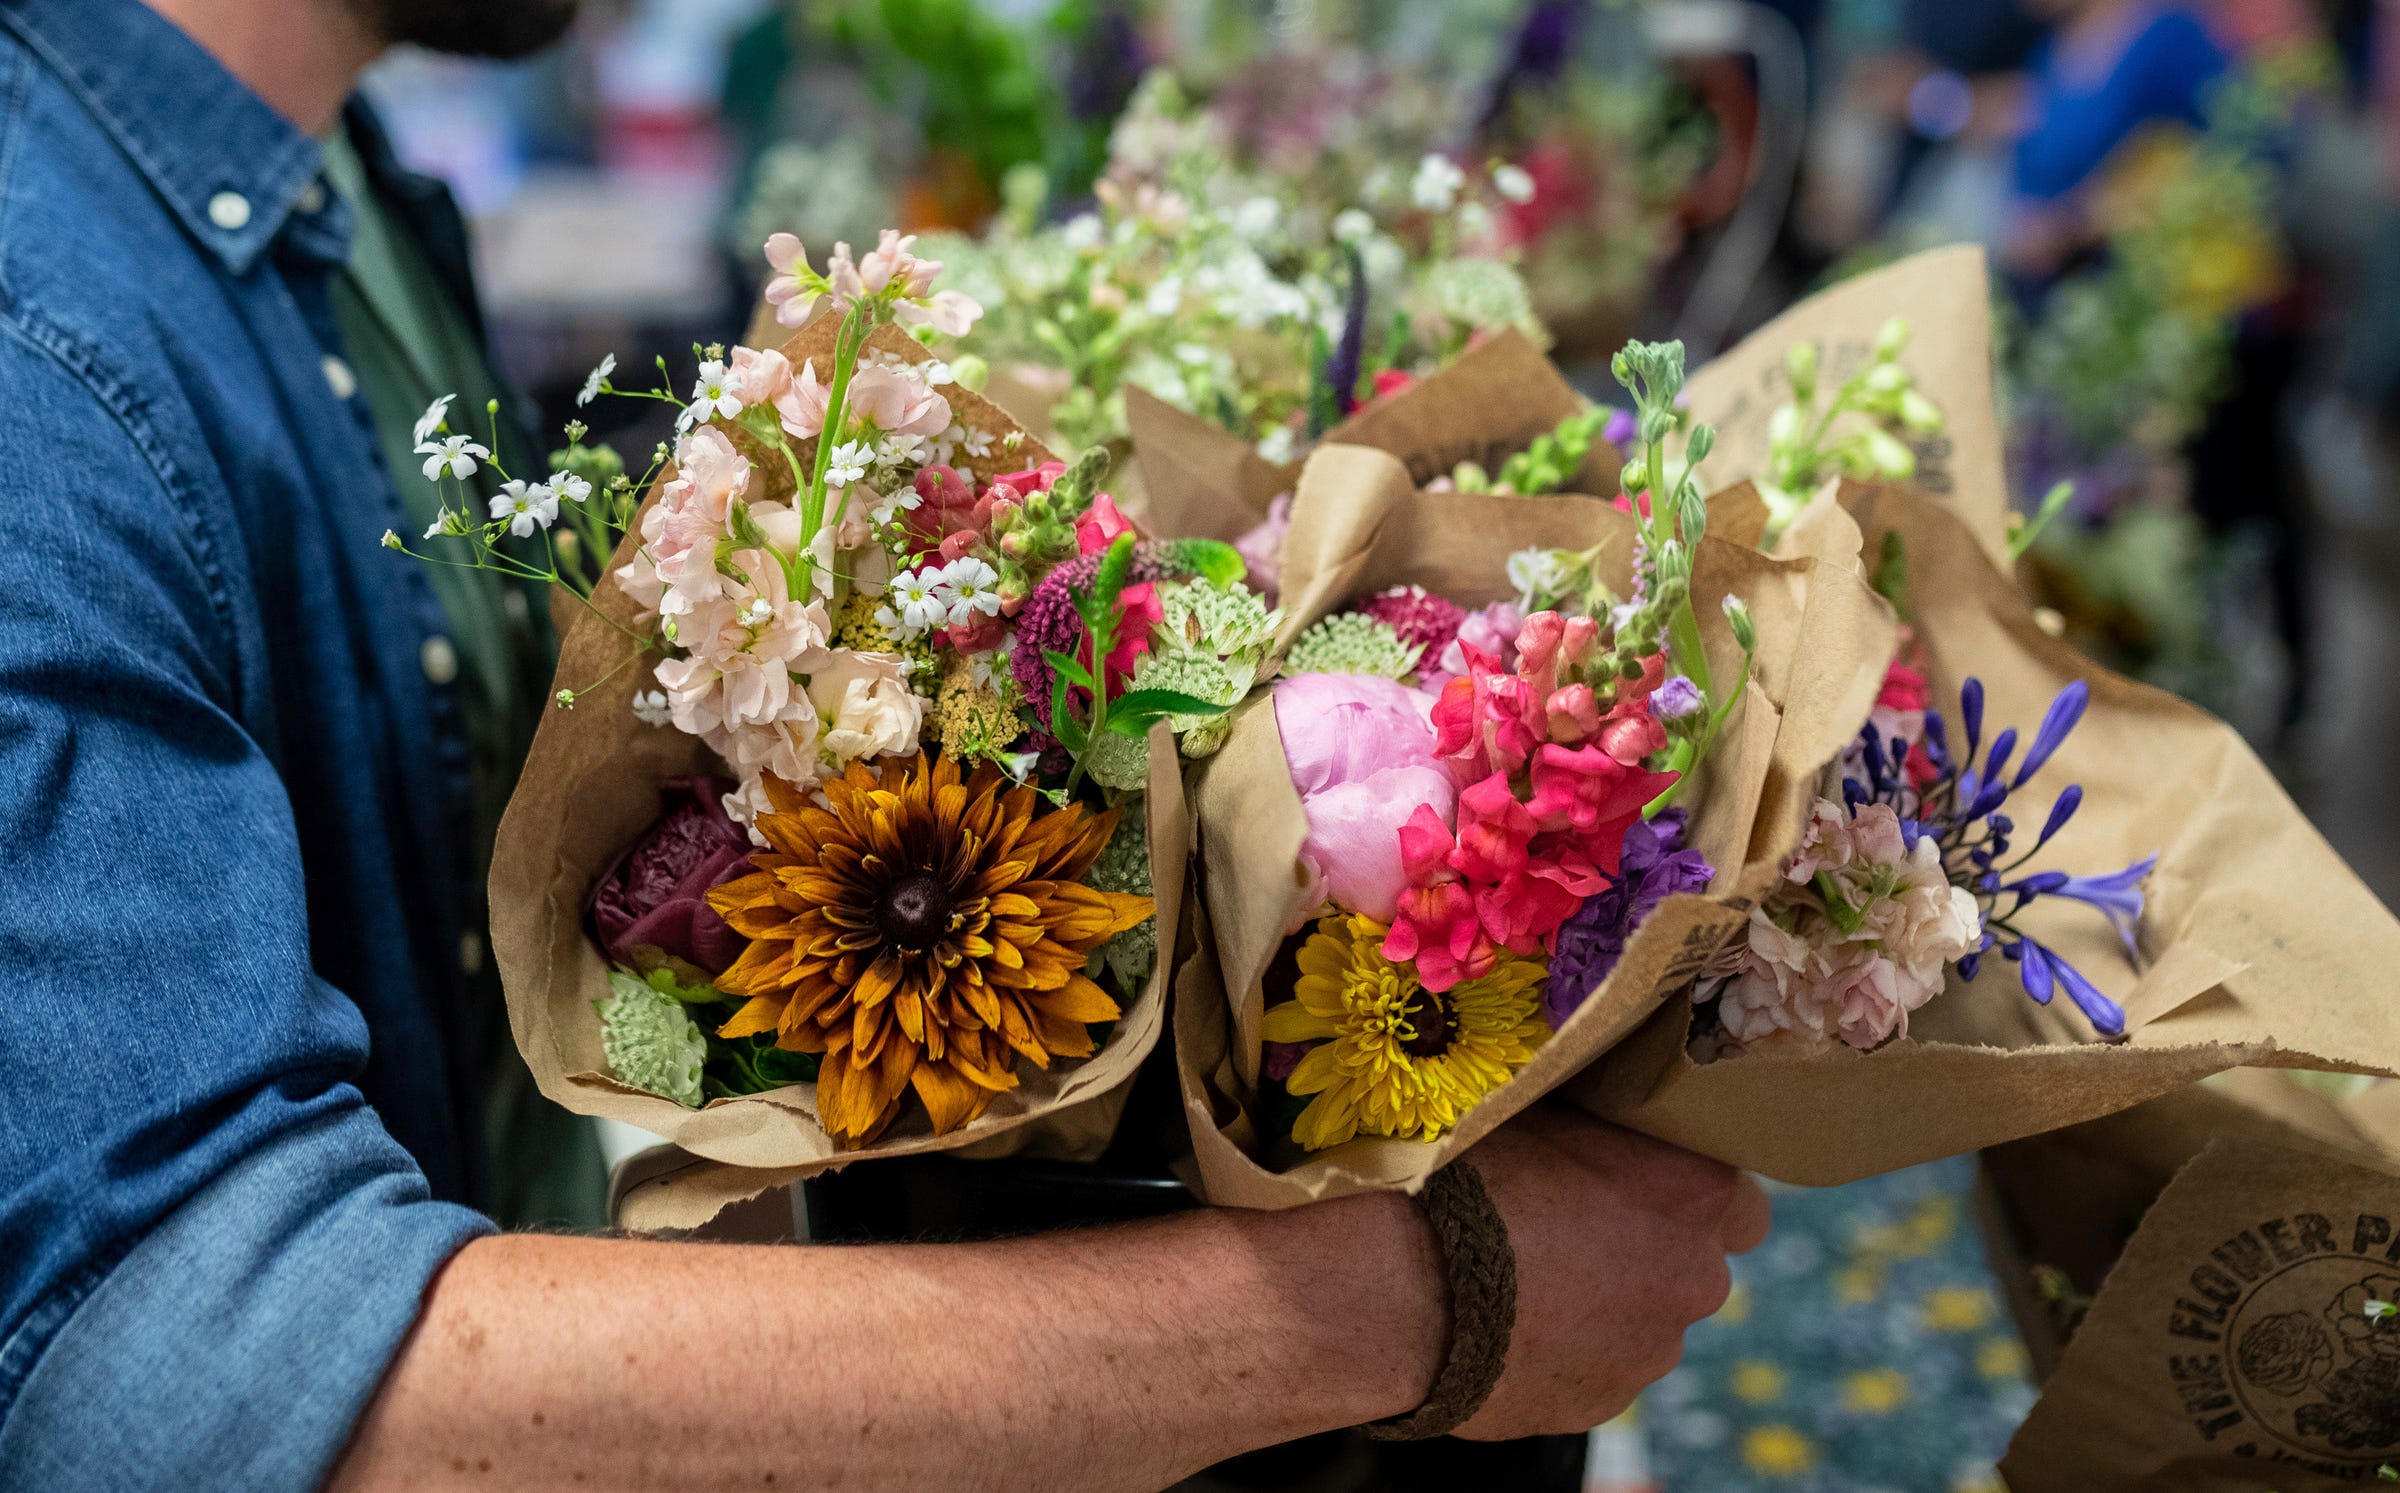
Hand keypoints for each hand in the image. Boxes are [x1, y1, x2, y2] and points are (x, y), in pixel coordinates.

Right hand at [1450, 1108, 1767, 1440]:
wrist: (1404, 1282)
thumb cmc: (1472, 1178)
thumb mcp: (1546, 1115)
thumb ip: (1602, 1132)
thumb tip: (1604, 1122)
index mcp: (1695, 1193)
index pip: (1739, 1202)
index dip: (1688, 1195)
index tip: (1641, 1187)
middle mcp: (1695, 1277)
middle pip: (1695, 1268)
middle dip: (1651, 1256)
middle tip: (1576, 1234)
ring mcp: (1652, 1351)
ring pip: (1645, 1326)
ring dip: (1606, 1308)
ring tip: (1524, 1285)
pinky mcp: (1602, 1406)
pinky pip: (1597, 1371)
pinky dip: (1565, 1352)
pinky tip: (1506, 1326)